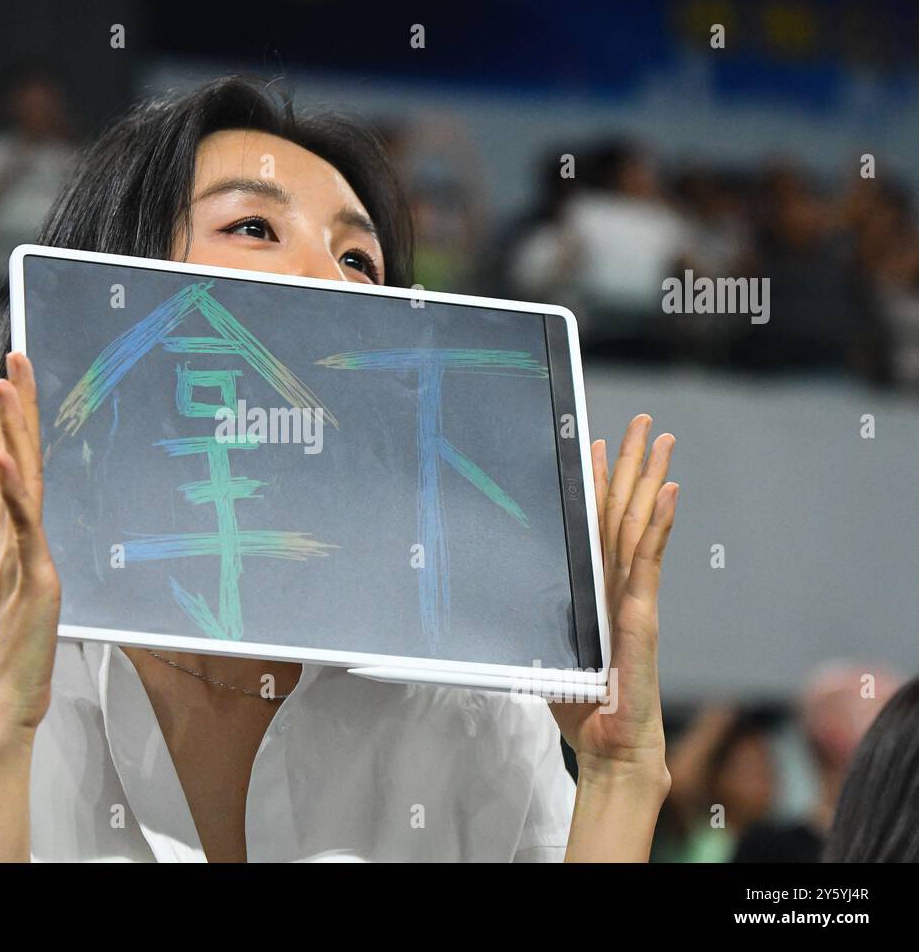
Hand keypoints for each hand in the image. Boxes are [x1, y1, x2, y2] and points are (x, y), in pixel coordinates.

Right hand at [0, 351, 61, 744]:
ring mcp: (15, 557)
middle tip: (17, 357)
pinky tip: (4, 457)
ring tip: (7, 385)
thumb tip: (32, 545)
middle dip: (16, 408)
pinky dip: (10, 490)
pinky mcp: (30, 578)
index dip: (13, 426)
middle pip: (11, 461)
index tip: (16, 382)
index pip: (10, 472)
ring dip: (11, 431)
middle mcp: (5, 542)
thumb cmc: (14, 660)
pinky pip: (20, 527)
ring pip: (15, 482)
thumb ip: (25, 565)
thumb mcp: (25, 599)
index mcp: (6, 544)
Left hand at [550, 414, 677, 787]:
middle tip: (641, 422)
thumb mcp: (547, 649)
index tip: (593, 446)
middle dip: (633, 466)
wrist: (609, 748)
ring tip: (659, 440)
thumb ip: (538, 618)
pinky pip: (649, 564)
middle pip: (626, 514)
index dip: (598, 485)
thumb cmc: (580, 706)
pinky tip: (668, 493)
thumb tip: (502, 596)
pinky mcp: (641, 619)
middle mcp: (618, 588)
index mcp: (596, 591)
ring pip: (641, 527)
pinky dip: (660, 526)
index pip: (597, 526)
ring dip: (650, 481)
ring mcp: (634, 600)